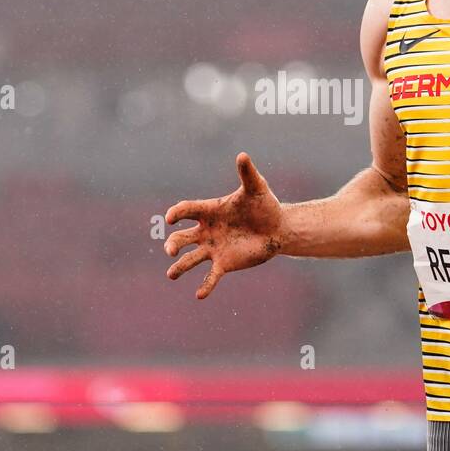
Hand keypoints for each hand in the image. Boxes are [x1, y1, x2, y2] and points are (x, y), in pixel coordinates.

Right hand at [164, 152, 284, 299]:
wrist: (278, 228)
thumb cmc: (264, 205)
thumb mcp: (257, 188)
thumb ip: (247, 173)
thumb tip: (242, 155)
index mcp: (209, 211)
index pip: (187, 210)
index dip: (177, 213)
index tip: (171, 217)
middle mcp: (206, 231)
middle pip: (182, 237)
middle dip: (173, 243)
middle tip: (171, 250)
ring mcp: (214, 248)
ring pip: (191, 259)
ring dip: (180, 267)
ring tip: (171, 275)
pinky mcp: (224, 263)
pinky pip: (211, 276)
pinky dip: (206, 286)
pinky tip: (199, 295)